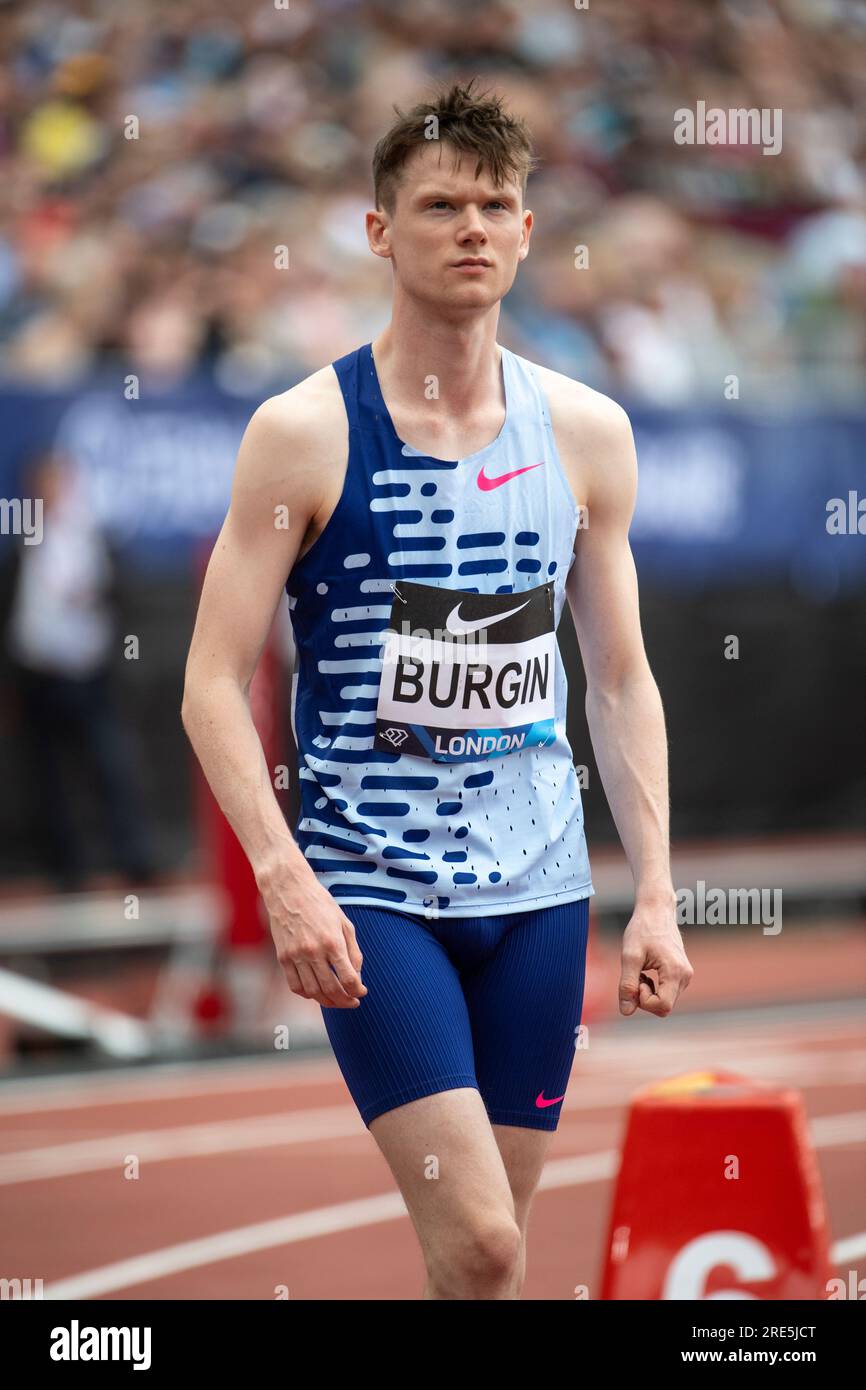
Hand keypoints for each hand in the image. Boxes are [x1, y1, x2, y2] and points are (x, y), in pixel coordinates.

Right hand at [259, 861, 366, 1008]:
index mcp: (332, 941)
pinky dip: (307, 994)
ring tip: (336, 1000)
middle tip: (352, 1002)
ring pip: (313, 992)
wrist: (289, 890)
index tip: (362, 992)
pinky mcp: (283, 957)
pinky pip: (295, 985)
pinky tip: (316, 992)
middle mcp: (313, 951)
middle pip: (331, 989)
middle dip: (345, 1001)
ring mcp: (296, 956)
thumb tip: (357, 976)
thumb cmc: (320, 904)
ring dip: (327, 1001)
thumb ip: (353, 951)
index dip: (358, 990)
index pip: (348, 978)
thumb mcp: (344, 923)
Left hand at [618, 899, 692, 1017]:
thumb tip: (626, 1011)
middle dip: (644, 997)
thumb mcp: (630, 956)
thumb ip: (627, 985)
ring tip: (640, 970)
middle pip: (663, 1007)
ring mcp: (685, 976)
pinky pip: (666, 993)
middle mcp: (685, 977)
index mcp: (676, 972)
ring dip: (648, 992)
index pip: (662, 1007)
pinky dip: (653, 988)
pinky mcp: (681, 974)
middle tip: (636, 975)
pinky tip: (646, 972)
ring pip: (664, 1001)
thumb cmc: (642, 929)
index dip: (644, 1001)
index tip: (636, 980)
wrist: (656, 910)